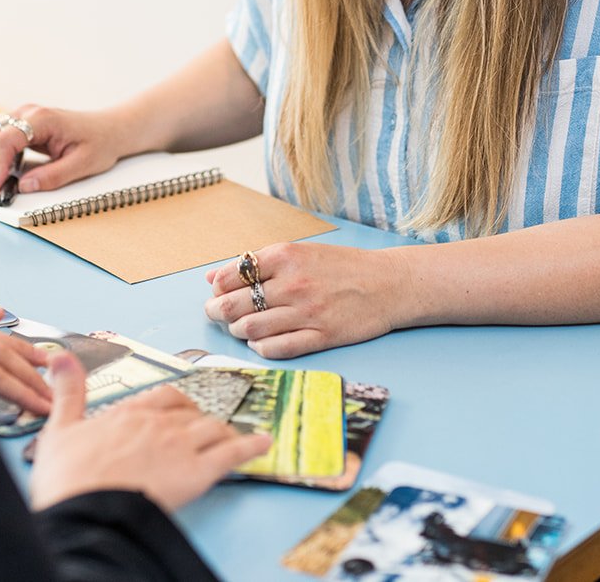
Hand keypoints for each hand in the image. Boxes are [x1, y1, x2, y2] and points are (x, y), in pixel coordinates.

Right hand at [0, 104, 129, 198]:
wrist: (109, 129)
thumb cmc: (99, 143)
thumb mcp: (82, 165)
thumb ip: (52, 177)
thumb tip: (23, 187)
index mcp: (43, 119)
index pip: (6, 140)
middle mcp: (27, 113)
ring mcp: (22, 116)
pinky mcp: (21, 124)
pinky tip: (6, 171)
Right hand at [29, 352, 271, 511]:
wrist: (84, 510)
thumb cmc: (69, 478)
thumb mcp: (59, 428)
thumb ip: (68, 391)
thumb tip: (61, 358)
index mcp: (128, 413)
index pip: (163, 396)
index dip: (178, 401)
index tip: (184, 405)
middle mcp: (159, 423)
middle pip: (192, 412)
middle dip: (203, 416)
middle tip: (210, 423)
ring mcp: (181, 446)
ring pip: (213, 428)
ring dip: (226, 430)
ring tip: (236, 435)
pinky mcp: (197, 473)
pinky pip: (232, 454)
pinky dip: (251, 447)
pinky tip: (263, 445)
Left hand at [203, 242, 408, 358]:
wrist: (387, 283)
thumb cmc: (341, 267)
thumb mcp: (299, 252)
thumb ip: (256, 263)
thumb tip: (211, 277)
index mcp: (285, 256)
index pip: (230, 276)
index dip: (217, 289)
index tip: (218, 293)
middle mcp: (293, 283)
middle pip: (234, 306)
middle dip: (217, 313)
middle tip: (217, 315)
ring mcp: (307, 312)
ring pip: (251, 330)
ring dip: (238, 332)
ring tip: (242, 328)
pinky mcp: (321, 336)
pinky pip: (277, 348)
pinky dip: (261, 348)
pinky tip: (261, 342)